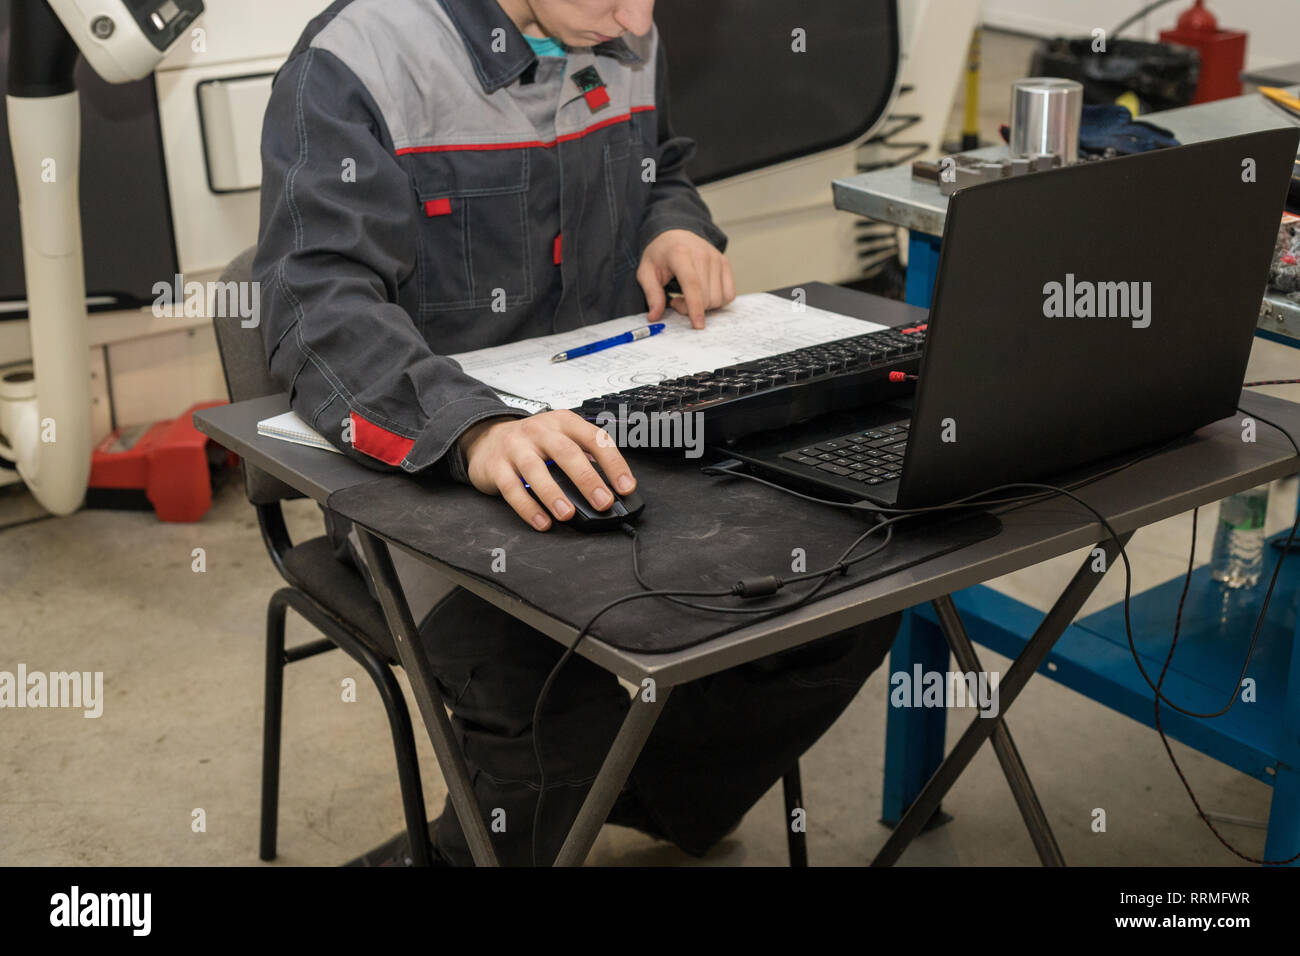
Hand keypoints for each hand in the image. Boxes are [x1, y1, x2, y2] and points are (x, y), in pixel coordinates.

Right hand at [459, 411, 635, 530]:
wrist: (487, 438)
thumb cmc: (532, 443)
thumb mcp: (560, 438)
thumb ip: (583, 457)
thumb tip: (612, 487)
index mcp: (564, 422)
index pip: (594, 438)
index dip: (613, 462)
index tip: (626, 486)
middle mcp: (540, 431)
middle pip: (566, 452)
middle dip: (587, 479)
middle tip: (603, 502)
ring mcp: (516, 447)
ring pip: (536, 469)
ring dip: (554, 494)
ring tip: (567, 514)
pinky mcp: (496, 466)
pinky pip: (512, 488)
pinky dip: (528, 508)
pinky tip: (542, 521)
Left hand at [636, 228, 736, 328]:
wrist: (676, 233)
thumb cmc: (660, 254)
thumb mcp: (646, 272)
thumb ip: (651, 294)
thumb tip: (654, 316)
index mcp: (680, 254)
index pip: (692, 284)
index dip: (695, 307)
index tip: (698, 324)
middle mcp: (702, 254)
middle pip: (707, 296)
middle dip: (692, 309)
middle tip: (677, 302)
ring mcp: (717, 258)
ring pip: (719, 298)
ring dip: (705, 306)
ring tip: (689, 296)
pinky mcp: (725, 263)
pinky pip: (729, 294)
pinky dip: (718, 301)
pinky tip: (704, 294)